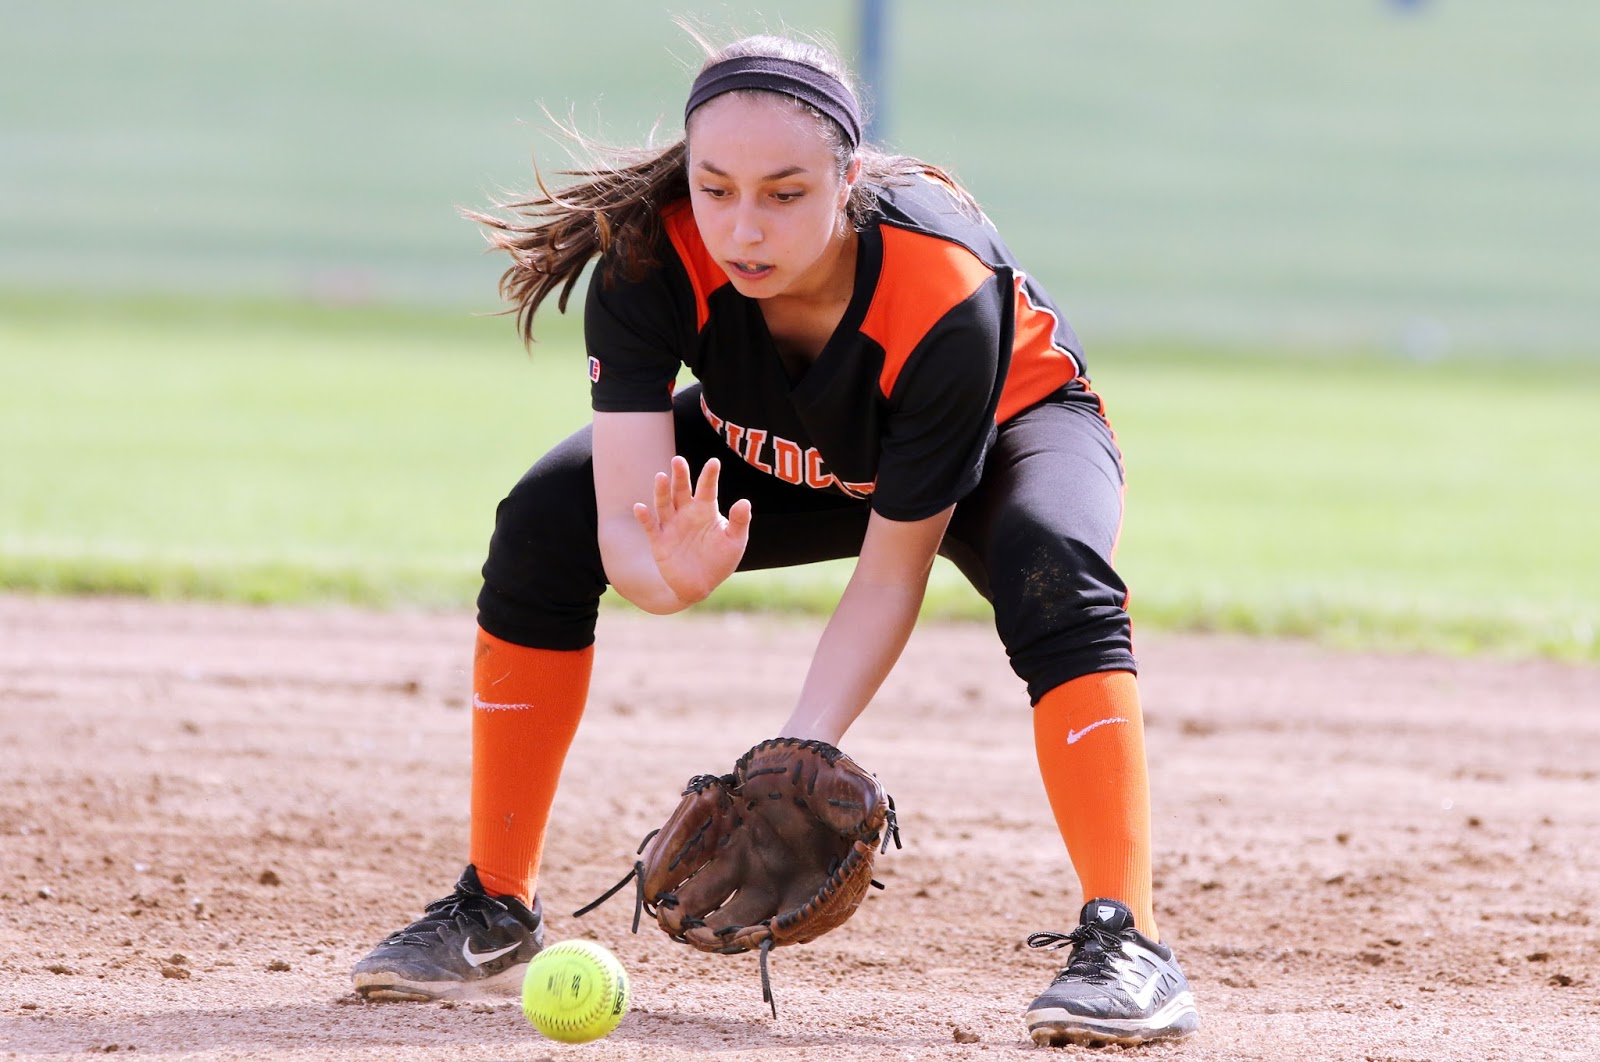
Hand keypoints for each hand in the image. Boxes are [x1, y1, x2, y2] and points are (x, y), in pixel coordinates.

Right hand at [632, 456, 751, 603]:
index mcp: (706, 510)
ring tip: (661, 477)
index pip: (708, 488)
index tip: (714, 462)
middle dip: (680, 476)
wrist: (700, 586)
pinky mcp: (659, 541)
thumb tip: (745, 502)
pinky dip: (644, 517)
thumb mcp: (735, 542)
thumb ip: (739, 522)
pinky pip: (651, 526)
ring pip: (664, 504)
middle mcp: (686, 513)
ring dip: (662, 491)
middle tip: (678, 460)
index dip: (710, 475)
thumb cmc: (720, 561)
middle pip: (681, 490)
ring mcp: (672, 525)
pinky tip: (640, 507)